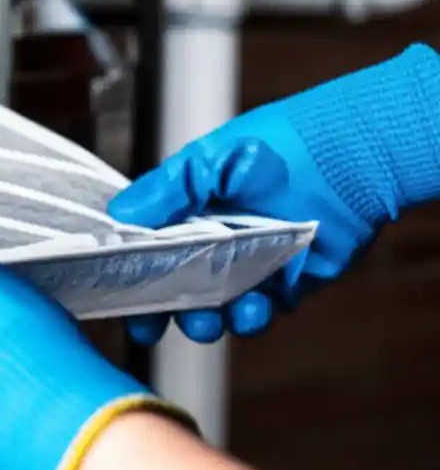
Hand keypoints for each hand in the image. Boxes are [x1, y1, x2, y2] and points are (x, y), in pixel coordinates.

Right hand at [108, 45, 439, 343]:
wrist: (351, 158)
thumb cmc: (279, 146)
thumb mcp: (209, 159)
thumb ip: (165, 191)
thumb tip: (118, 216)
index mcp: (185, 212)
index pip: (144, 252)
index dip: (128, 280)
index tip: (118, 301)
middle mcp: (212, 243)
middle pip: (171, 291)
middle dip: (161, 312)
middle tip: (155, 323)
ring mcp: (247, 267)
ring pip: (212, 311)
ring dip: (203, 321)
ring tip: (208, 318)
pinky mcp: (284, 285)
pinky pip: (257, 315)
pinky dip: (250, 318)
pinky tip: (255, 305)